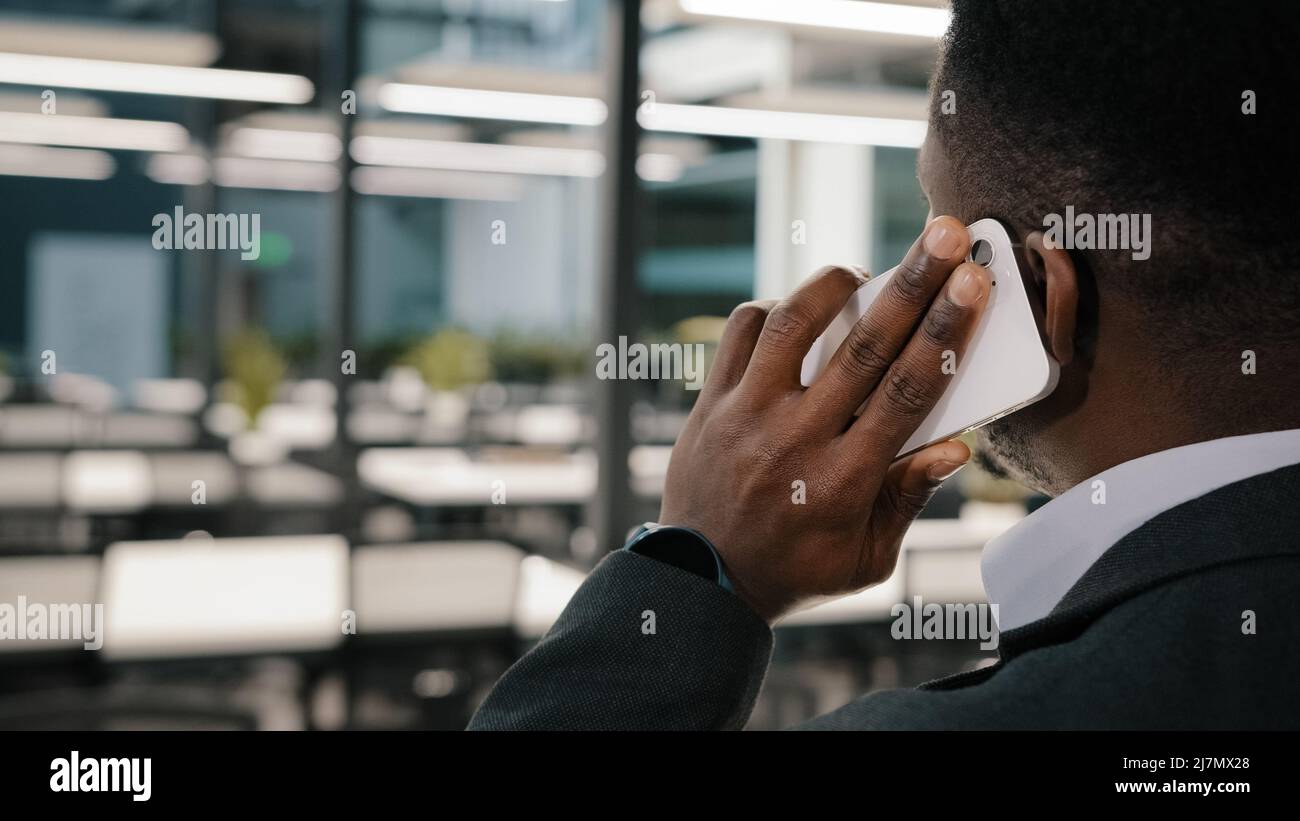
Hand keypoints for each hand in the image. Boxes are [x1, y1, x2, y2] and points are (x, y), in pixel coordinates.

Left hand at [659, 216, 989, 622]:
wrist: (703, 579)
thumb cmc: (796, 568)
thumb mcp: (867, 557)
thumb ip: (909, 499)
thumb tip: (956, 446)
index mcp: (843, 480)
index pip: (906, 392)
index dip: (945, 333)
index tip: (973, 285)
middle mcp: (795, 439)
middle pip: (863, 347)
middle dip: (913, 285)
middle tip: (947, 235)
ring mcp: (746, 415)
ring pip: (793, 326)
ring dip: (833, 286)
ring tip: (865, 269)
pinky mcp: (711, 403)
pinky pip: (740, 334)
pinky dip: (771, 310)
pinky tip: (798, 311)